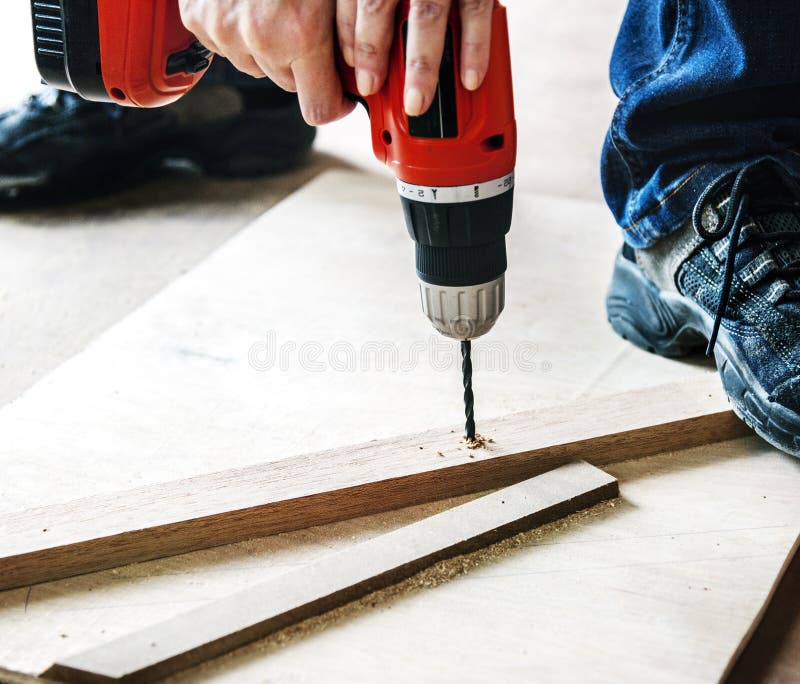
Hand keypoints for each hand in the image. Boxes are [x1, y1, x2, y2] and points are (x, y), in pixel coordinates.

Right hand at [178, 0, 354, 124]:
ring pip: (258, 67)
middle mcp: (257, 39)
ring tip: (278, 8)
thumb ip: (349, 32)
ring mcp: (223, 31)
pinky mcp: (198, 20)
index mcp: (298, 33)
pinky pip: (227, 46)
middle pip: (290, 86)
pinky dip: (241, 33)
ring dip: (271, 49)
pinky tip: (250, 4)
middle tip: (310, 29)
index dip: (335, 105)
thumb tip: (364, 71)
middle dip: (304, 66)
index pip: (319, 109)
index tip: (343, 96)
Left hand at [337, 0, 494, 115]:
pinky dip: (473, 49)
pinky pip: (476, 11)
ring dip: (420, 64)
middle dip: (373, 50)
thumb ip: (379, 0)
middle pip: (379, 3)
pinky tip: (468, 79)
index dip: (346, 32)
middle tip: (370, 88)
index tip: (349, 66)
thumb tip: (361, 49)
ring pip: (427, 15)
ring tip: (416, 101)